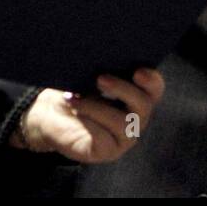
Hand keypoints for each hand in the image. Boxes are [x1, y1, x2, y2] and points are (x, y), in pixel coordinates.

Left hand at [13, 68, 165, 163]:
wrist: (51, 114)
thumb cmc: (75, 90)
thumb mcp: (89, 76)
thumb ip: (103, 68)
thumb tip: (103, 53)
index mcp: (136, 96)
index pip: (154, 89)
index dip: (152, 81)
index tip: (138, 71)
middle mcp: (135, 118)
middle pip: (144, 105)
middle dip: (123, 89)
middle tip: (101, 78)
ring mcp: (123, 138)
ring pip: (122, 123)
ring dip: (96, 107)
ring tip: (73, 98)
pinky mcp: (106, 151)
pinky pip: (104, 139)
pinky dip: (88, 122)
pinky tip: (75, 112)